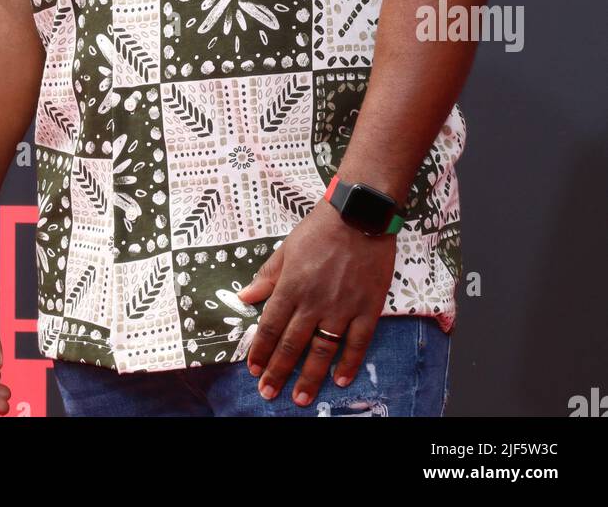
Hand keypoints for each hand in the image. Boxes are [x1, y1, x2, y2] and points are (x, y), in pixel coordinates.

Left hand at [236, 200, 396, 405]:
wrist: (359, 214)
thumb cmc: (320, 229)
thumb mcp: (286, 249)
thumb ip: (267, 277)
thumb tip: (243, 297)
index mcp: (291, 286)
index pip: (270, 326)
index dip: (260, 350)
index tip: (253, 370)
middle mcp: (314, 301)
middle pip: (292, 344)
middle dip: (278, 371)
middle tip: (268, 393)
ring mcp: (342, 307)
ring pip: (322, 350)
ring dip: (310, 376)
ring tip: (300, 398)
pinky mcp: (368, 308)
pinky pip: (358, 342)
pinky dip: (349, 363)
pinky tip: (340, 380)